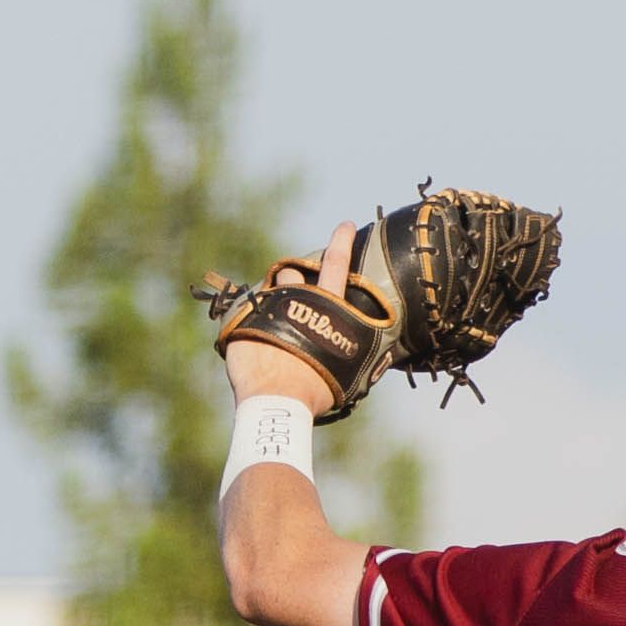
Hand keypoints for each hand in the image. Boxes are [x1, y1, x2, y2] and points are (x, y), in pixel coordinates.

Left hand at [220, 222, 359, 413]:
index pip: (337, 263)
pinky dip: (251, 322)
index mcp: (328, 308)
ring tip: (273, 321)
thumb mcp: (349, 371)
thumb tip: (382, 352)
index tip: (346, 225)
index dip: (342, 241)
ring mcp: (267, 309)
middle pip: (293, 271)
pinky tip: (254, 342)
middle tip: (294, 286)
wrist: (277, 401)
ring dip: (272, 297)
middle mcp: (296, 300)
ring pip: (269, 289)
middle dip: (294, 274)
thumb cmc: (316, 391)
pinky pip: (247, 313)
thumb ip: (357, 351)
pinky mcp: (244, 322)